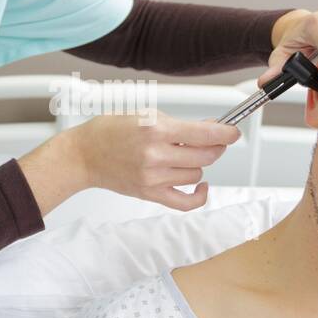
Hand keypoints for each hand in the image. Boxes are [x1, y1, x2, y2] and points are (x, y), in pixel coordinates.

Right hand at [64, 111, 240, 210]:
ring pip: (197, 174)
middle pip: (206, 155)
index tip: (234, 132)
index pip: (205, 134)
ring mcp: (153, 177)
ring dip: (197, 164)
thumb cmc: (110, 131)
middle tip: (212, 140)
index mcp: (155, 129)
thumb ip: (179, 124)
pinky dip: (199, 196)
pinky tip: (201, 185)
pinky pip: (185, 202)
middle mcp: (155, 155)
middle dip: (215, 146)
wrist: (84, 154)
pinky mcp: (150, 194)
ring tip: (183, 155)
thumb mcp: (146, 115)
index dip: (226, 133)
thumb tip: (210, 129)